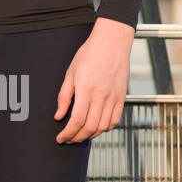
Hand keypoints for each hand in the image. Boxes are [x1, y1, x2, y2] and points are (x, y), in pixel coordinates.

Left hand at [54, 17, 133, 142]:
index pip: (76, 120)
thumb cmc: (89, 54)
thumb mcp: (70, 73)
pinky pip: (115, 120)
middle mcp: (101, 96)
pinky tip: (96, 128)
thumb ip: (64, 96)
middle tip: (68, 139)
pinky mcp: (122, 97)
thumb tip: (58, 116)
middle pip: (90, 127)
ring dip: (90, 135)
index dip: (67, 133)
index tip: (60, 138)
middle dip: (77, 137)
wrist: (112, 42)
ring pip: (103, 127)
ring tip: (80, 135)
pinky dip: (105, 128)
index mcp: (86, 89)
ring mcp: (114, 98)